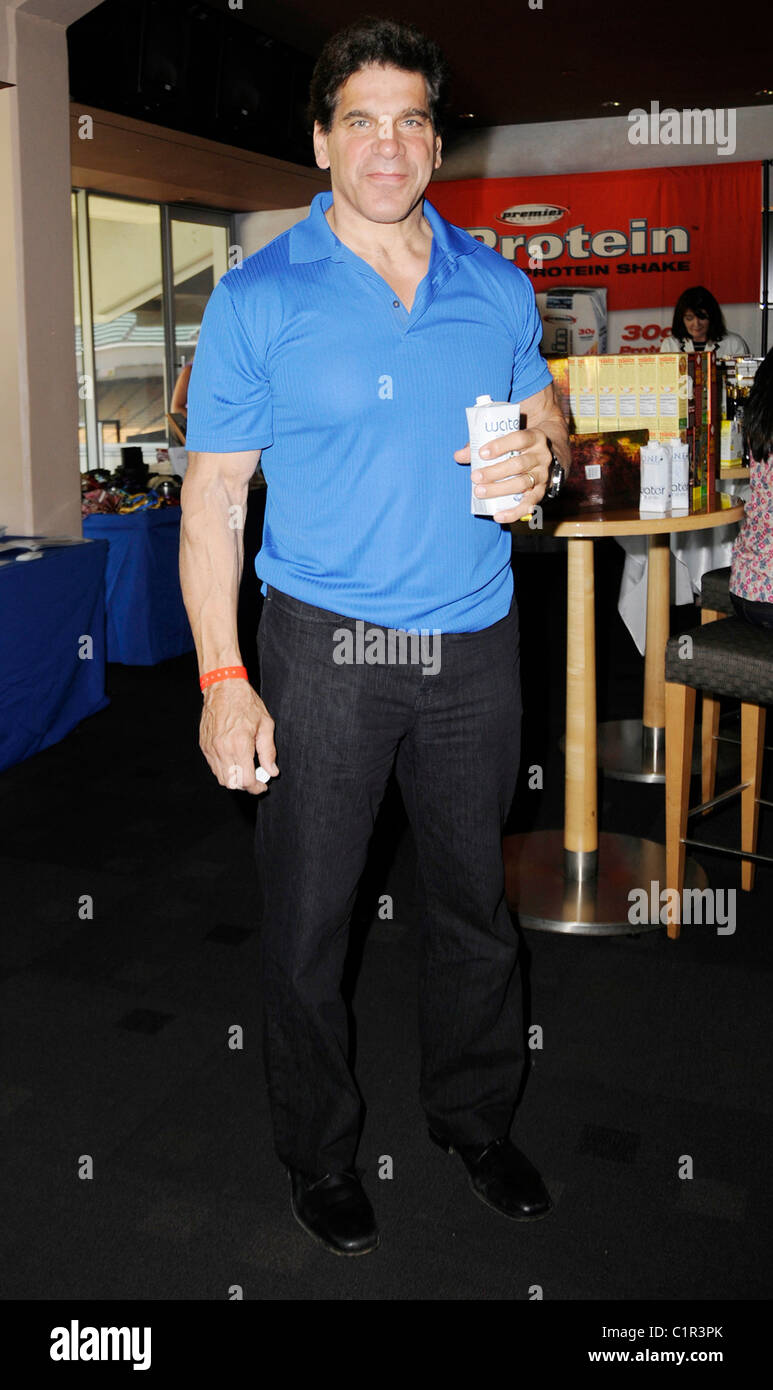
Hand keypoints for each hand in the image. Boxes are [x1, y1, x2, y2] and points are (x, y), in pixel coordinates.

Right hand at [199, 679, 277, 794]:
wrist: (223, 687)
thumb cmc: (245, 702)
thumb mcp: (265, 725)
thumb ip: (268, 751)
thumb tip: (271, 771)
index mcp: (240, 745)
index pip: (246, 780)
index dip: (256, 787)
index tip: (262, 785)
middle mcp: (222, 749)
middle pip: (232, 784)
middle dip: (245, 785)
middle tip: (256, 777)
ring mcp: (211, 748)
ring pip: (221, 778)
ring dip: (235, 779)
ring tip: (245, 768)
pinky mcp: (204, 745)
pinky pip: (213, 767)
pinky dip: (225, 769)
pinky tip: (234, 759)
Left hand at [454, 427, 552, 522]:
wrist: (548, 453)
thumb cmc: (520, 445)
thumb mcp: (506, 439)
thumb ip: (483, 445)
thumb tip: (459, 455)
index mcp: (534, 437)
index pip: (519, 439)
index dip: (500, 445)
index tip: (481, 453)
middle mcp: (542, 456)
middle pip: (519, 464)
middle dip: (495, 472)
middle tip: (475, 477)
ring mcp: (543, 475)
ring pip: (522, 483)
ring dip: (499, 489)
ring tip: (479, 492)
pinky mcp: (541, 491)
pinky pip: (529, 504)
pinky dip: (514, 512)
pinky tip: (498, 516)